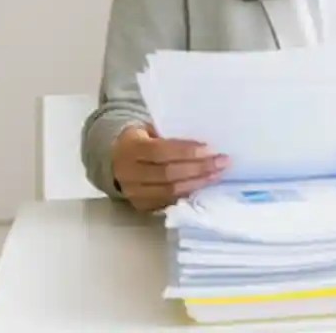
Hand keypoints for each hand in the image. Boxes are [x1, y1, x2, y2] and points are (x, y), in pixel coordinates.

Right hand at [111, 124, 228, 211]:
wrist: (113, 158)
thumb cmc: (140, 139)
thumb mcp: (148, 130)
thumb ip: (169, 136)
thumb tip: (204, 143)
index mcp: (130, 148)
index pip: (160, 152)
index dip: (186, 152)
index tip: (210, 149)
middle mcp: (128, 173)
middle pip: (168, 174)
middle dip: (198, 169)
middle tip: (222, 162)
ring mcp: (133, 193)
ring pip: (170, 191)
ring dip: (198, 183)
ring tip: (218, 174)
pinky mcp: (140, 206)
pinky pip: (168, 202)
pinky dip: (188, 194)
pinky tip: (204, 186)